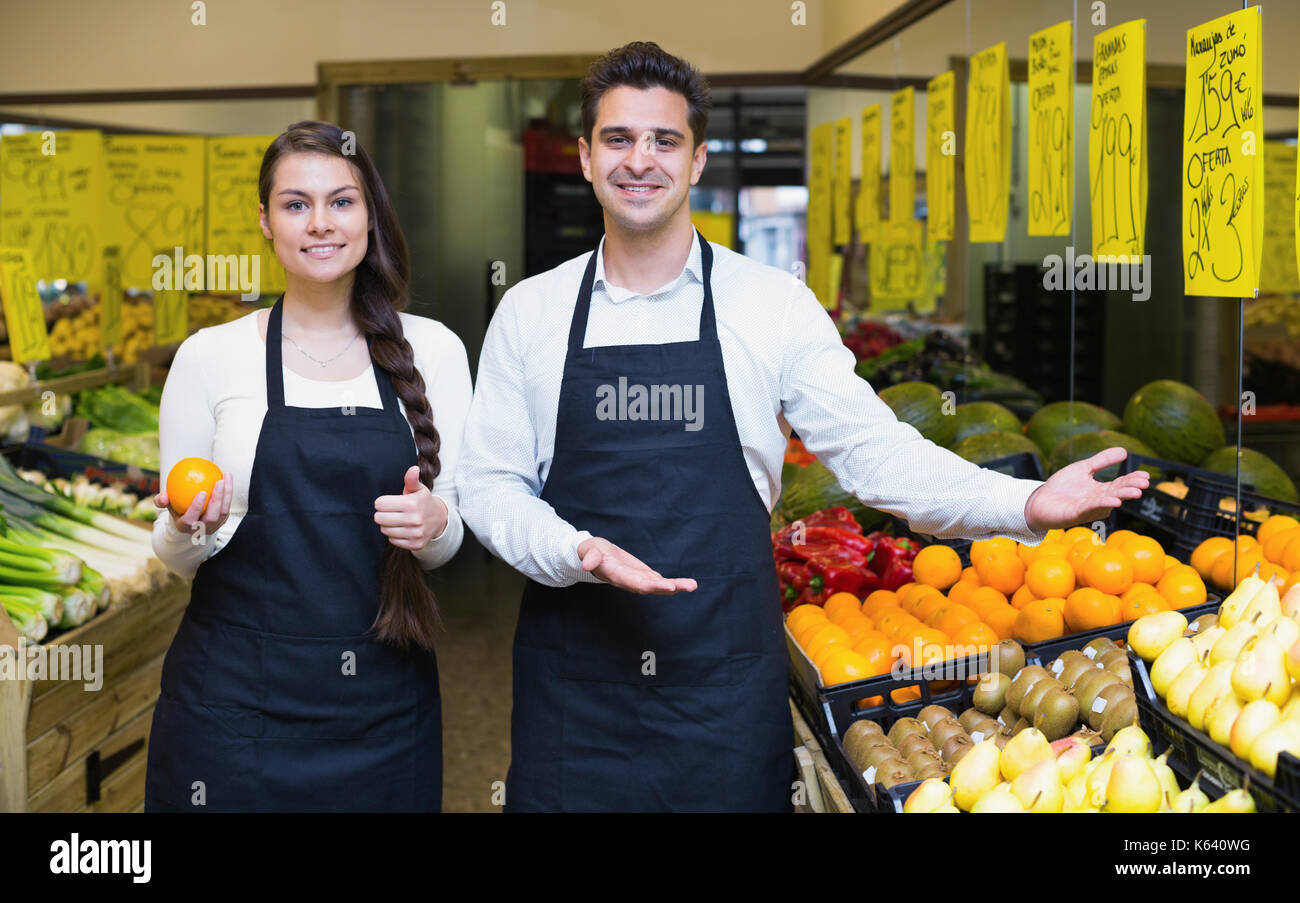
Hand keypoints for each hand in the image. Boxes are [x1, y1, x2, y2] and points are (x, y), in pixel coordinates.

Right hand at [156, 470, 233, 538]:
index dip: (196, 507)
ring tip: (226, 476)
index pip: (190, 520)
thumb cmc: (176, 508)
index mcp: (184, 527)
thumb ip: (161, 501)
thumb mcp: (167, 505)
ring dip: (227, 494)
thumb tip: (163, 496)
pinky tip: (227, 476)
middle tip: (219, 482)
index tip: (202, 492)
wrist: (190, 518)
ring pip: (223, 512)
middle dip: (217, 500)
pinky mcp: (222, 520)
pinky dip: (229, 492)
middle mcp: (200, 530)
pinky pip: (227, 506)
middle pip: (212, 517)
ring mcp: (213, 527)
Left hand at [374, 465, 447, 550]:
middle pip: (379, 518)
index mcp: (412, 503)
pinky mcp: (415, 544)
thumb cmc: (422, 501)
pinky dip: (394, 535)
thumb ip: (411, 479)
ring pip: (384, 530)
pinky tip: (403, 529)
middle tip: (391, 511)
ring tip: (397, 520)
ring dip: (387, 525)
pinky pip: (392, 540)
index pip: (380, 504)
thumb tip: (413, 469)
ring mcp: (415, 533)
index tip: (389, 502)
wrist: (439, 519)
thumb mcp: (418, 489)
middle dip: (382, 514)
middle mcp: (414, 520)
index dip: (382, 502)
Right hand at [576, 537, 696, 594]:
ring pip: (657, 586)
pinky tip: (688, 585)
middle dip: (666, 587)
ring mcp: (638, 580)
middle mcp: (628, 581)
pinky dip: (674, 584)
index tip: (664, 585)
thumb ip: (590, 557)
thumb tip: (587, 565)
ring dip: (675, 587)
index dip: (649, 584)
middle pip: (648, 587)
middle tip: (685, 586)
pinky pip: (660, 581)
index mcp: (615, 575)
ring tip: (692, 586)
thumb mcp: (589, 550)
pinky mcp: (644, 576)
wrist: (595, 555)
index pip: (632, 581)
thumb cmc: (591, 551)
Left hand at [1024, 447, 1149, 531]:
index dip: (1133, 479)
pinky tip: (1114, 500)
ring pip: (1108, 501)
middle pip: (1117, 492)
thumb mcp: (1083, 468)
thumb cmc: (1061, 487)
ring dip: (1122, 496)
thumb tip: (1124, 450)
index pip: (1120, 483)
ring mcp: (1088, 508)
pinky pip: (1091, 508)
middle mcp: (1098, 501)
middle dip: (1131, 488)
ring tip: (1136, 492)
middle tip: (1145, 483)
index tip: (1146, 475)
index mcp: (1101, 490)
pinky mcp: (1076, 513)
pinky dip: (1102, 503)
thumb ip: (1102, 461)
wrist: (1039, 501)